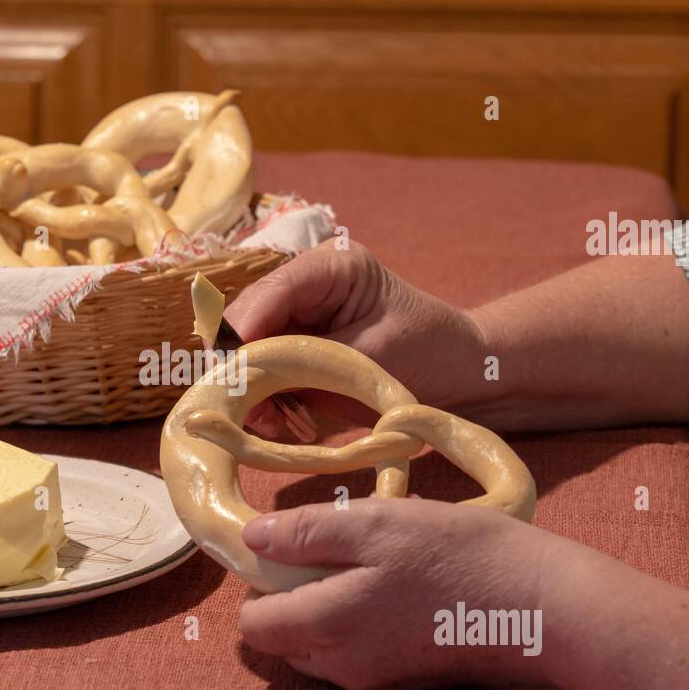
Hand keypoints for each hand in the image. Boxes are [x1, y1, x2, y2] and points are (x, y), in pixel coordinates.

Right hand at [223, 239, 486, 433]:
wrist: (459, 377)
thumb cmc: (429, 351)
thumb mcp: (370, 352)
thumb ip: (310, 357)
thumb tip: (246, 370)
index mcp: (328, 267)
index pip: (269, 291)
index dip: (242, 328)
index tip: (230, 367)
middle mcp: (303, 289)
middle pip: (244, 321)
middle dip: (239, 365)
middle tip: (243, 406)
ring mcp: (295, 322)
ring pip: (244, 354)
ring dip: (248, 390)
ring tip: (269, 421)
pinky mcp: (294, 355)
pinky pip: (260, 378)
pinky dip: (264, 403)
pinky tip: (281, 422)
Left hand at [238, 499, 588, 689]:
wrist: (543, 607)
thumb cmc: (460, 556)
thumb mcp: (376, 523)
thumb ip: (305, 533)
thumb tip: (251, 538)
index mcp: (327, 627)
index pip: (252, 624)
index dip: (260, 581)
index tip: (293, 547)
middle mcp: (343, 668)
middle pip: (284, 637)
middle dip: (293, 595)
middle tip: (339, 551)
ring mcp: (375, 682)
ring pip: (320, 647)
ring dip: (328, 608)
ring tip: (376, 565)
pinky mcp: (405, 684)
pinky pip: (358, 655)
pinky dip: (361, 624)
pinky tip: (402, 589)